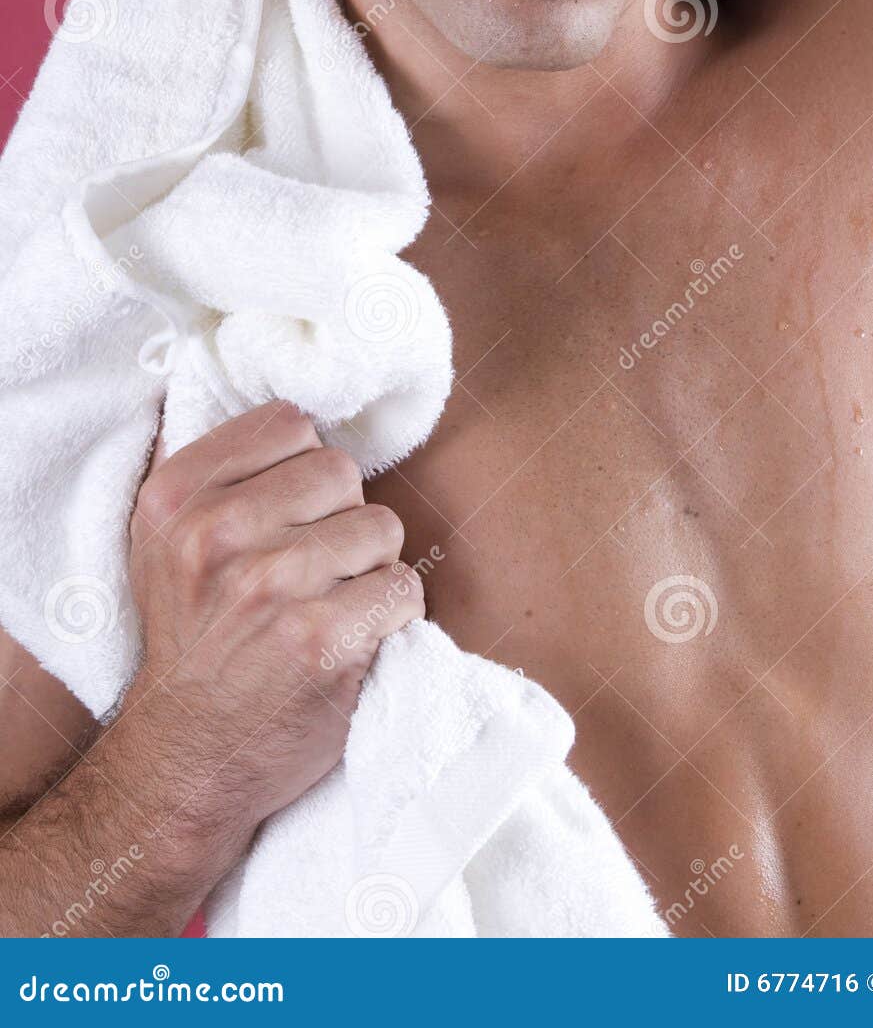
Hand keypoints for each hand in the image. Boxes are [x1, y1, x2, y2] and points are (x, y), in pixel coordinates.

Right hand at [124, 399, 422, 855]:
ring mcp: (270, 588)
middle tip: (307, 574)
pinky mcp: (322, 642)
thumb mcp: (169, 539)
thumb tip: (307, 412)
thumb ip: (223, 471)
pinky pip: (404, 587)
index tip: (282, 519)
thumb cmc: (195, 637)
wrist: (186, 759)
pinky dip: (393, 615)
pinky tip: (352, 641)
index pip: (290, 425)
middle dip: (340, 519)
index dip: (301, 472)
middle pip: (341, 472)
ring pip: (382, 527)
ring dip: (368, 568)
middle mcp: (216, 535)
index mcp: (174, 496)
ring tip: (327, 607)